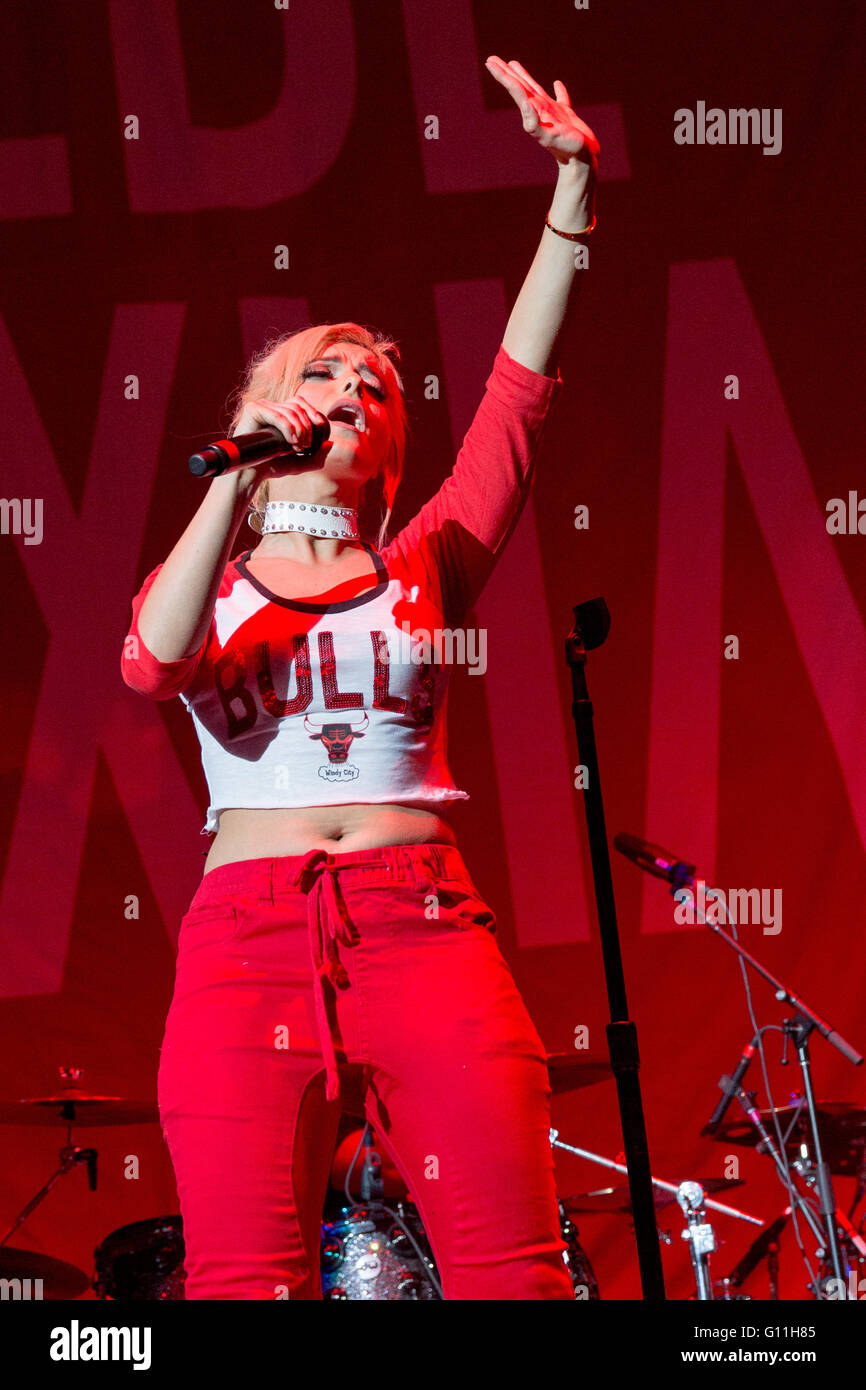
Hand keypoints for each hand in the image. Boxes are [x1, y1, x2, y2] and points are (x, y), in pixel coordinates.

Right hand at [228, 393, 330, 491]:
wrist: (251, 474)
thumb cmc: (272, 467)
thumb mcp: (300, 464)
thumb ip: (317, 458)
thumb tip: (331, 444)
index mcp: (280, 413)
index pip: (300, 403)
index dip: (313, 411)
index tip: (321, 427)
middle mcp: (271, 407)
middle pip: (297, 405)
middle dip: (307, 425)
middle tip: (305, 446)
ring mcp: (261, 407)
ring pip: (290, 410)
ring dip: (299, 429)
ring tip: (298, 447)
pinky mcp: (253, 410)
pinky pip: (277, 414)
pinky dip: (288, 427)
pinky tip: (291, 441)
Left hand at [484, 56, 599, 168]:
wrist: (582, 162)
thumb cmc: (567, 149)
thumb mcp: (550, 137)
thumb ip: (535, 124)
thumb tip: (525, 105)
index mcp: (534, 113)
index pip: (516, 90)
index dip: (503, 76)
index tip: (490, 63)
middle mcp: (540, 111)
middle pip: (520, 87)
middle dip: (506, 73)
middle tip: (491, 60)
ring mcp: (552, 114)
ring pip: (535, 90)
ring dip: (524, 77)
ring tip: (513, 64)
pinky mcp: (566, 117)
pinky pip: (562, 99)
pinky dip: (560, 91)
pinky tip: (557, 84)